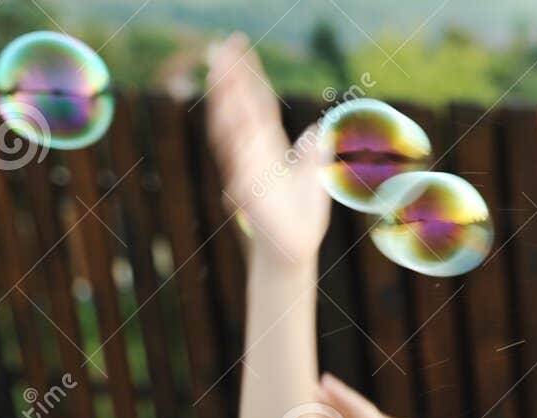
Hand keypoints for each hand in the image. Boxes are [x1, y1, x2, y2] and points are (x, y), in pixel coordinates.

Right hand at [205, 34, 329, 264]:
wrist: (295, 250)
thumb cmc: (301, 217)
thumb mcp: (312, 178)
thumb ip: (311, 153)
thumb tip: (317, 130)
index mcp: (269, 148)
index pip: (257, 104)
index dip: (249, 76)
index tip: (240, 48)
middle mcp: (255, 155)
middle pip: (238, 110)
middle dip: (229, 81)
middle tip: (219, 49)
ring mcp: (248, 172)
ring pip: (233, 131)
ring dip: (226, 104)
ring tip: (219, 75)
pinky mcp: (249, 194)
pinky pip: (239, 166)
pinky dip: (236, 148)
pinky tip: (232, 125)